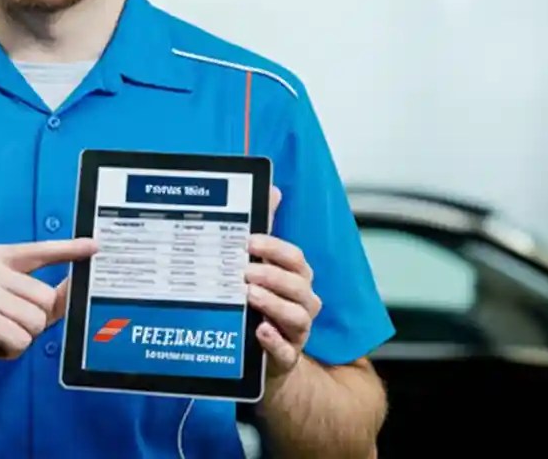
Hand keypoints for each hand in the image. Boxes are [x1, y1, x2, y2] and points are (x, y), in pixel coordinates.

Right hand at [0, 238, 98, 387]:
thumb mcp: (13, 305)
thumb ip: (45, 296)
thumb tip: (77, 288)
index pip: (41, 251)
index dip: (70, 250)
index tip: (94, 246)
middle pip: (45, 299)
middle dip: (33, 322)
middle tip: (5, 325)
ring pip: (35, 322)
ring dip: (20, 339)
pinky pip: (20, 339)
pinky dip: (9, 351)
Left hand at [246, 187, 320, 377]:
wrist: (263, 357)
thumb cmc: (263, 305)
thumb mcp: (262, 268)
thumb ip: (266, 233)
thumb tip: (273, 189)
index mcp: (298, 280)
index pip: (295, 259)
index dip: (274, 249)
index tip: (249, 241)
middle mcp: (303, 304)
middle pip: (299, 286)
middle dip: (272, 275)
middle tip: (244, 271)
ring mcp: (297, 333)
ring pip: (297, 317)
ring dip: (274, 304)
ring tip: (249, 296)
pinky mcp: (286, 358)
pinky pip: (285, 351)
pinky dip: (274, 341)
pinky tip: (259, 330)